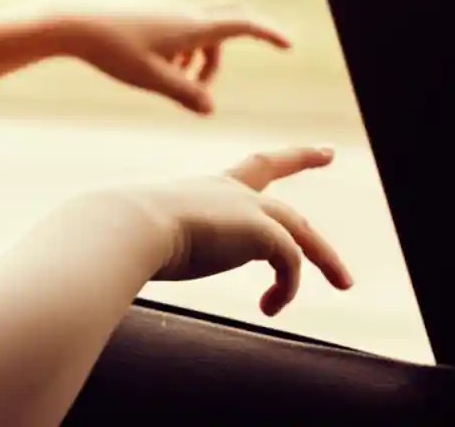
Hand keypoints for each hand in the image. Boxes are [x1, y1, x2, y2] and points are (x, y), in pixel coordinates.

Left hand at [60, 5, 290, 113]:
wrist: (74, 24)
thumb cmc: (112, 51)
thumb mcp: (151, 79)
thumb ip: (185, 95)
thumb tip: (211, 109)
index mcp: (193, 26)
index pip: (244, 25)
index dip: (270, 34)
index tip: (290, 45)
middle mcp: (185, 12)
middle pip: (228, 23)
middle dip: (225, 56)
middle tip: (208, 87)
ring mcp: (168, 9)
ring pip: (202, 29)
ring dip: (200, 58)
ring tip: (176, 84)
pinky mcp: (151, 13)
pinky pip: (182, 28)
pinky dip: (183, 50)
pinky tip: (160, 68)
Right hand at [126, 146, 352, 315]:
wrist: (128, 227)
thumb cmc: (122, 233)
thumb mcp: (144, 236)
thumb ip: (145, 244)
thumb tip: (110, 262)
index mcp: (205, 189)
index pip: (253, 167)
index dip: (285, 156)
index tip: (314, 148)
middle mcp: (230, 192)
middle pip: (281, 188)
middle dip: (307, 172)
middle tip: (327, 153)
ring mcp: (249, 209)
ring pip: (301, 232)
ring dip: (326, 258)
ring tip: (344, 282)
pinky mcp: (262, 231)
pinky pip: (290, 264)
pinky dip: (287, 289)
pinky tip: (270, 308)